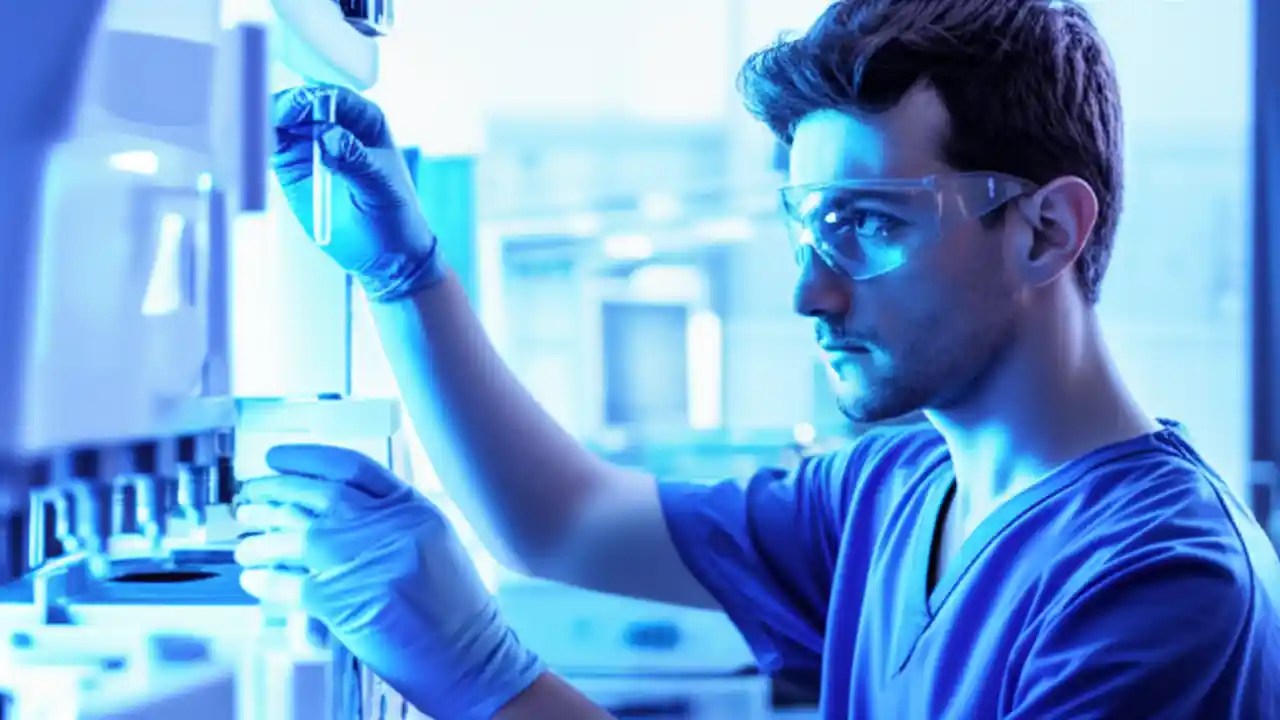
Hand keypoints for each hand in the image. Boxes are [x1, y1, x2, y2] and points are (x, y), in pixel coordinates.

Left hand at [233, 444, 543, 718]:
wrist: (470, 658)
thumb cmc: (453, 610)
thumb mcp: (432, 543)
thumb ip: (388, 519)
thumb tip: (327, 507)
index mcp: (412, 508)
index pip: (350, 466)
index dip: (305, 458)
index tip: (277, 458)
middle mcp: (385, 527)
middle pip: (315, 494)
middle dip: (272, 493)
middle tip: (249, 498)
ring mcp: (360, 561)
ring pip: (291, 536)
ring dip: (260, 541)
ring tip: (245, 544)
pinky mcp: (339, 601)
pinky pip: (286, 583)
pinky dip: (264, 581)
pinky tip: (254, 579)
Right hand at [271, 85, 444, 301]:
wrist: (384, 254)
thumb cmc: (394, 215)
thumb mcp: (380, 187)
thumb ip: (356, 160)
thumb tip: (329, 136)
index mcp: (364, 120)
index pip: (334, 97)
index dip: (315, 99)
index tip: (300, 107)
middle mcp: (334, 125)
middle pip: (302, 105)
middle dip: (285, 107)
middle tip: (273, 119)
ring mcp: (310, 145)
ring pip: (282, 123)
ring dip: (266, 123)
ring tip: (255, 130)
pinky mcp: (291, 166)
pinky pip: (271, 147)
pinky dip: (259, 144)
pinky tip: (251, 146)